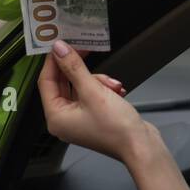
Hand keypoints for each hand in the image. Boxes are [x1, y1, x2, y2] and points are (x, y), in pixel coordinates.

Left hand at [37, 40, 145, 162]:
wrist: (142, 147)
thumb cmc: (116, 127)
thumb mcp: (93, 91)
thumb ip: (74, 67)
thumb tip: (59, 49)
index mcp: (56, 117)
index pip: (46, 81)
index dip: (53, 60)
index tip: (61, 43)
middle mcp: (64, 119)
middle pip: (63, 83)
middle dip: (78, 69)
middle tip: (84, 49)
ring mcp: (79, 119)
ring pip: (81, 86)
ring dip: (97, 80)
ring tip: (112, 84)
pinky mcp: (93, 117)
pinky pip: (91, 94)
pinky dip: (103, 89)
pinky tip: (117, 91)